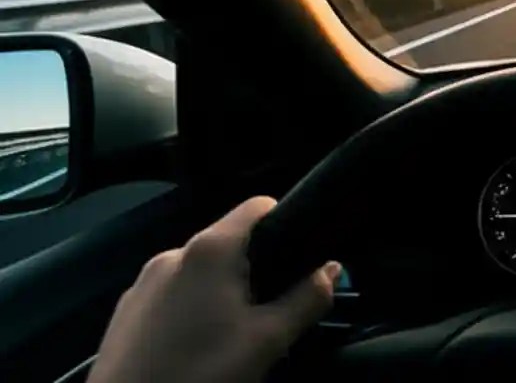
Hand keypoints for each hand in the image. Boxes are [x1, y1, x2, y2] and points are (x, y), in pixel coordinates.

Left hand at [88, 197, 339, 382]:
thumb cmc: (202, 373)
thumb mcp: (267, 341)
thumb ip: (307, 299)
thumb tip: (331, 268)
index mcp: (209, 250)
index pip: (259, 207)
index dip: (286, 226)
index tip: (299, 264)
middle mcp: (172, 254)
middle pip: (230, 244)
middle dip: (255, 272)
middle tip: (269, 317)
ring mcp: (143, 282)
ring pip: (201, 273)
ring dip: (222, 294)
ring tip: (230, 339)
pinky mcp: (126, 311)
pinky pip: (173, 295)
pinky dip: (192, 310)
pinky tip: (194, 349)